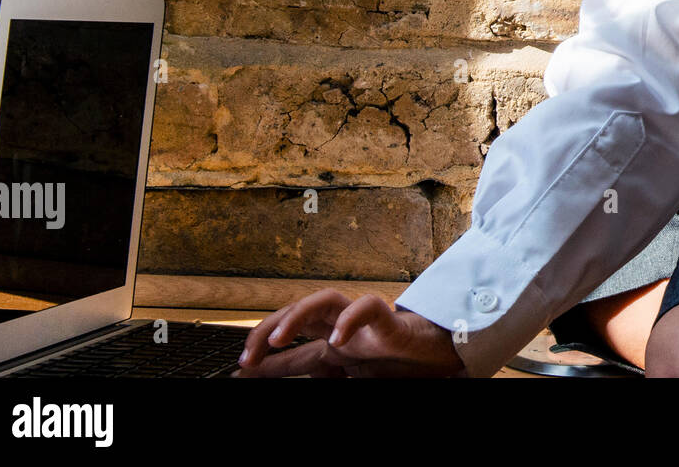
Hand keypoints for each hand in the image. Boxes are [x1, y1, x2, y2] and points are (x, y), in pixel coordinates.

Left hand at [235, 288, 466, 377]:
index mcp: (333, 341)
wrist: (440, 356)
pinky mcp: (389, 322)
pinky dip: (352, 320)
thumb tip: (295, 377)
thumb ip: (325, 374)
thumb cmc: (399, 364)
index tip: (238, 368)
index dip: (262, 354)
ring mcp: (364, 322)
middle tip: (247, 357)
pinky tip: (338, 338)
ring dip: (296, 316)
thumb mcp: (351, 375)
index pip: (291, 344)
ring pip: (325, 300)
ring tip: (277, 340)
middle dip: (267, 330)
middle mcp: (343, 326)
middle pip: (297, 313)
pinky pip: (368, 308)